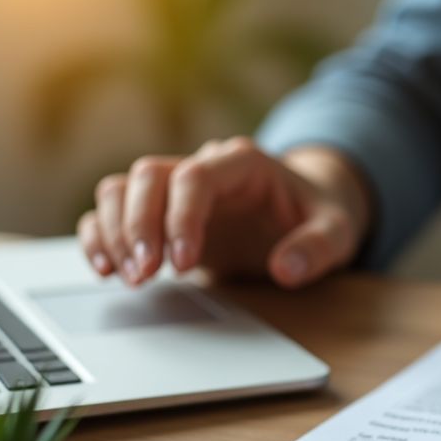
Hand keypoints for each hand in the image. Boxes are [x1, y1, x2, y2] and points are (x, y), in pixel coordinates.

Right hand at [78, 138, 371, 287]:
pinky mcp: (162, 213)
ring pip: (122, 189)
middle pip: (148, 177)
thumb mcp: (338, 230)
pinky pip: (115, 211)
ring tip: (127, 278)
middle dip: (139, 227)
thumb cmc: (320, 215)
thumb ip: (318, 247)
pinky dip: (102, 236)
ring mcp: (177, 189)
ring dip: (115, 232)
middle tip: (144, 276)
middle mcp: (202, 167)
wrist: (309, 210)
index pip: (196, 176)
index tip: (183, 264)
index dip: (182, 217)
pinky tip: (106, 270)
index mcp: (242, 162)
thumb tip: (286, 269)